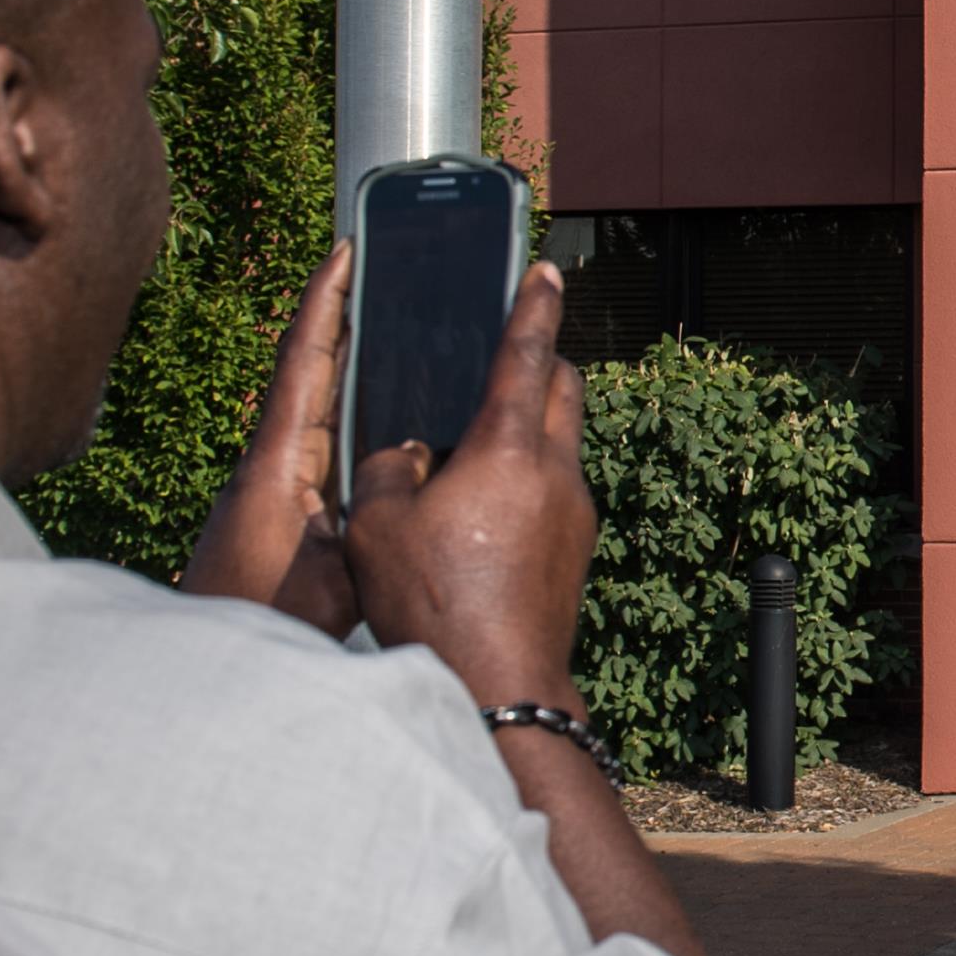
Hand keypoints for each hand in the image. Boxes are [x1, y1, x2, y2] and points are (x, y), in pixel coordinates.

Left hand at [181, 243, 356, 635]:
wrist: (206, 662)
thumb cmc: (265, 620)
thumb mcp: (335, 569)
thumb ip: (368, 517)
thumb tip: (407, 474)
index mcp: (280, 457)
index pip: (305, 358)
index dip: (326, 300)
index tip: (346, 249)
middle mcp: (271, 459)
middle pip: (310, 368)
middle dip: (343, 317)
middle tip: (383, 272)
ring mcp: (272, 482)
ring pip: (314, 404)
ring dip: (347, 365)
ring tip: (394, 328)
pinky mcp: (279, 509)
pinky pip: (318, 440)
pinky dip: (346, 412)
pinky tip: (380, 420)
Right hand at [343, 261, 596, 711]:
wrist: (501, 684)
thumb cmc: (434, 601)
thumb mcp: (377, 524)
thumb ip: (387, 468)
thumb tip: (410, 456)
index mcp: (507, 448)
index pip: (526, 352)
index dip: (532, 304)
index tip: (544, 270)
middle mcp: (555, 471)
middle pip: (563, 388)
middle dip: (542, 361)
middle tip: (507, 357)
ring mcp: (576, 512)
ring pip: (564, 442)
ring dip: (534, 427)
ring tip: (480, 445)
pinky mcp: (579, 550)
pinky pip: (559, 490)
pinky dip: (532, 478)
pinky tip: (488, 509)